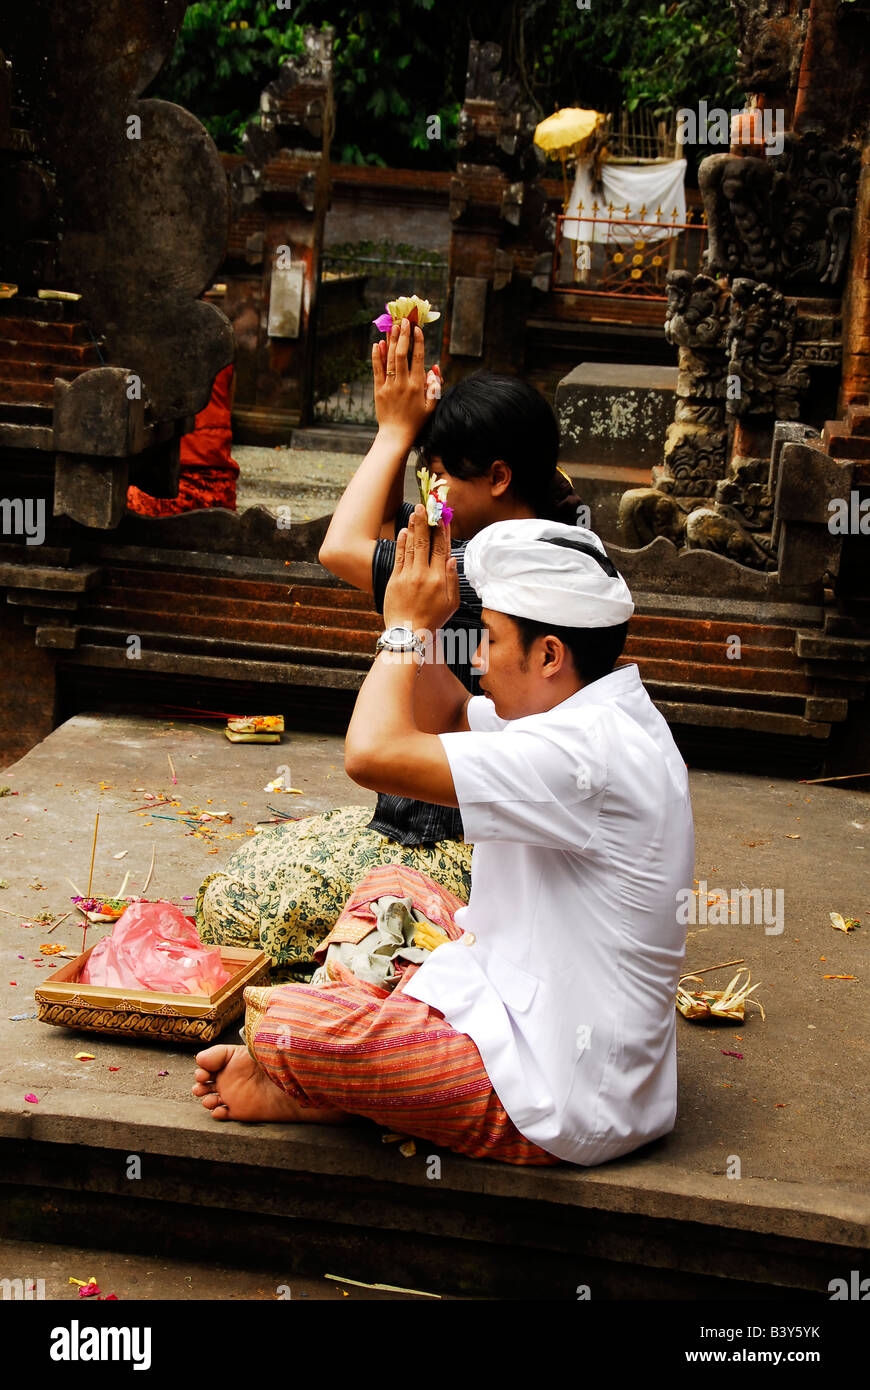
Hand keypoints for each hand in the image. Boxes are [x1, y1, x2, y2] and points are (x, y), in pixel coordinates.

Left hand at [371, 319, 435, 446]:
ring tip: (393, 326)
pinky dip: (376, 356)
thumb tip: (434, 368)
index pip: (418, 358)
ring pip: (389, 359)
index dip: (417, 342)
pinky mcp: (378, 390)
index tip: (417, 329)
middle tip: (404, 321)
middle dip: (403, 336)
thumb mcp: (431, 406)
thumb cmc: (416, 422)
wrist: (396, 436)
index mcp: (417, 386)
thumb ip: (434, 387)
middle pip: (402, 354)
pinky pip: (377, 370)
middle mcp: (403, 384)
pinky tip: (377, 343)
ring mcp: (389, 386)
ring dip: (390, 341)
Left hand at [383, 505, 459, 635]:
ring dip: (414, 527)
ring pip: (411, 546)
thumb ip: (453, 580)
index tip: (443, 518)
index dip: (443, 532)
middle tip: (425, 506)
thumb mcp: (451, 604)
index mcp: (439, 580)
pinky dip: (402, 543)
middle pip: (425, 543)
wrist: (408, 633)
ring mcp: (408, 576)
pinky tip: (404, 531)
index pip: (442, 549)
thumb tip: (452, 559)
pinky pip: (399, 557)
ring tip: (415, 512)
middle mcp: (424, 575)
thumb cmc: (432, 619)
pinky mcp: (395, 579)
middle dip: (426, 522)